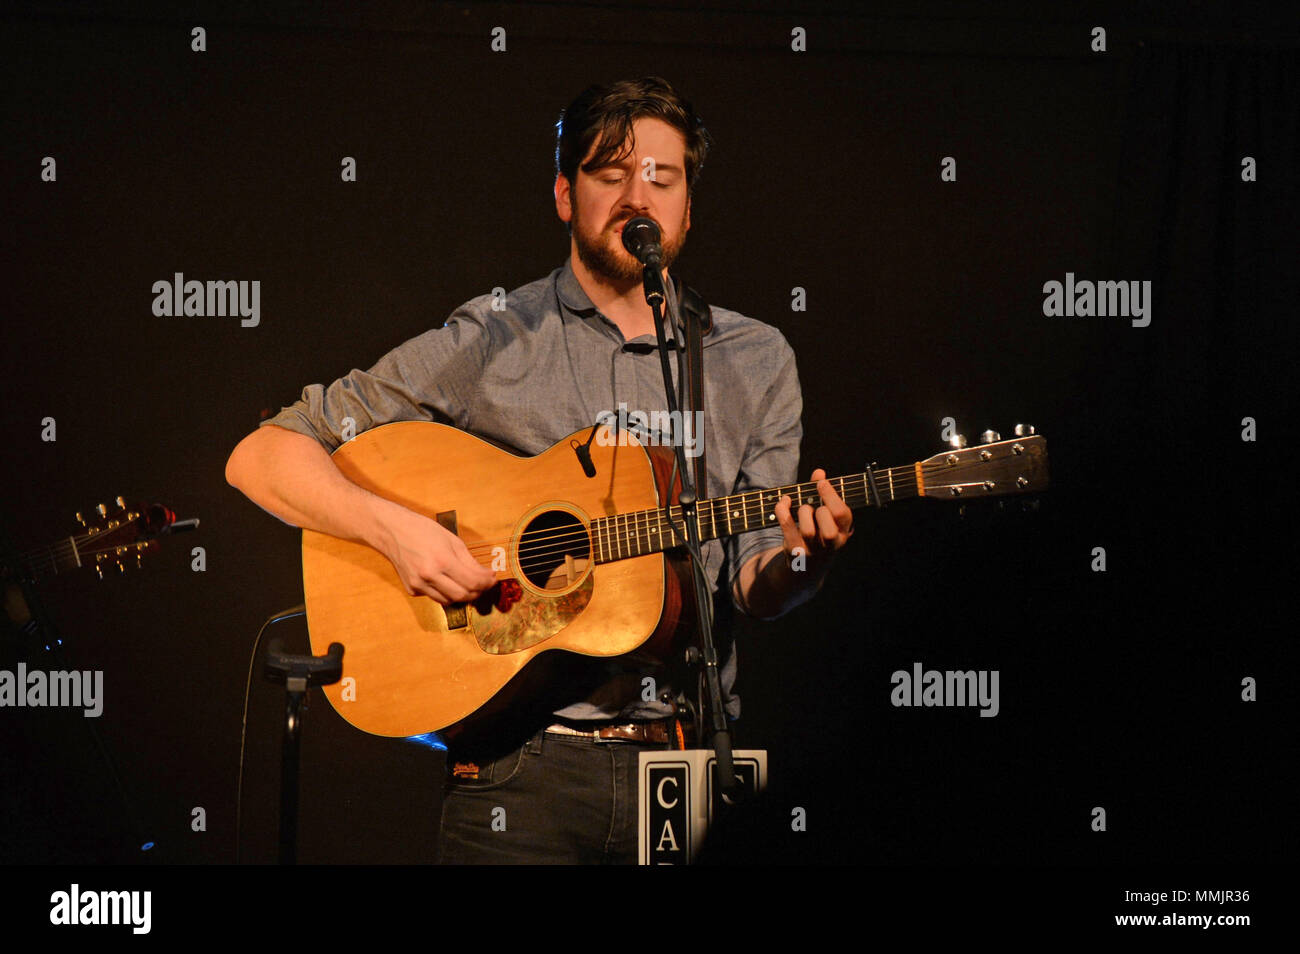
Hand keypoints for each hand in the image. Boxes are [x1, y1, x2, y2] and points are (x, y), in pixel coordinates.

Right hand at [376, 506, 496, 604]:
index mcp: (442, 560)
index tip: (493, 579)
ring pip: (449, 601)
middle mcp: (429, 576)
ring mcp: (418, 585)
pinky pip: (434, 596)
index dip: (487, 583)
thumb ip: (470, 561)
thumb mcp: (452, 540)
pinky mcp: (412, 590)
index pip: (472, 582)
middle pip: (462, 596)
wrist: (392, 531)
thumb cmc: (422, 530)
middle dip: (477, 592)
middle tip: (483, 584)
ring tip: (468, 583)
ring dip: (462, 595)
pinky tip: (445, 580)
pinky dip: (445, 592)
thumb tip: (487, 576)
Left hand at [773, 468, 853, 572]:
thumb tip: (819, 472)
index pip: (843, 515)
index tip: (821, 482)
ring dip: (803, 512)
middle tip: (815, 505)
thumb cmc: (818, 532)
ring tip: (802, 509)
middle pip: (829, 529)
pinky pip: (787, 529)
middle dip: (820, 509)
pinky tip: (784, 502)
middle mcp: (831, 544)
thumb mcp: (825, 515)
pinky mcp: (795, 551)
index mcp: (844, 532)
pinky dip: (783, 511)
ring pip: (808, 531)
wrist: (806, 568)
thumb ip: (823, 493)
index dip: (831, 496)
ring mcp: (813, 551)